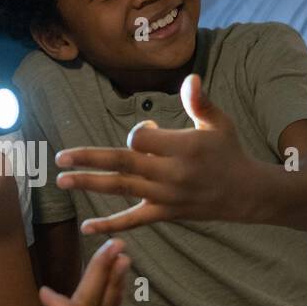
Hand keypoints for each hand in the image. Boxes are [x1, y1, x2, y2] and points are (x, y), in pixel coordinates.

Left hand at [55, 73, 262, 234]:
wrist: (246, 193)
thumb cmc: (228, 151)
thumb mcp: (218, 124)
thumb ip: (199, 102)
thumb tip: (190, 78)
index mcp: (184, 147)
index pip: (143, 139)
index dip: (138, 132)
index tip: (148, 130)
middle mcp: (172, 173)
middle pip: (124, 163)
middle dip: (90, 159)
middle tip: (60, 157)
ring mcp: (166, 196)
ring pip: (122, 188)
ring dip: (90, 184)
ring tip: (62, 180)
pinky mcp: (165, 213)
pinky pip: (134, 220)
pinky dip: (110, 224)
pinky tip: (86, 227)